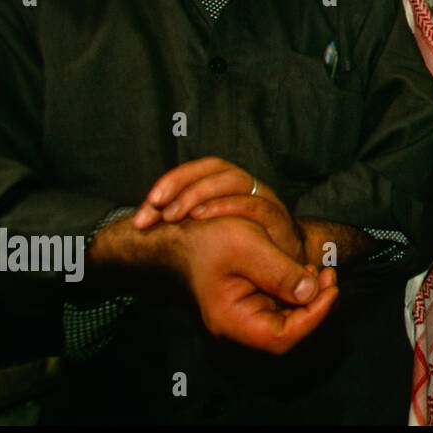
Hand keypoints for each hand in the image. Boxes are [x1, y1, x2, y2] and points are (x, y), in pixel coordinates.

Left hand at [135, 157, 303, 261]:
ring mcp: (266, 199)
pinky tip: (200, 217)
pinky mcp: (278, 219)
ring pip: (233, 181)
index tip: (148, 203)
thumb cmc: (245, 246)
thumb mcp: (212, 228)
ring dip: (198, 195)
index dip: (174, 179)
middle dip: (181, 185)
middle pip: (216, 169)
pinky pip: (253, 204)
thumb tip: (145, 217)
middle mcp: (251, 186)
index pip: (203, 167)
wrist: (287, 264)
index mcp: (233, 184)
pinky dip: (225, 206)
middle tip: (155, 207)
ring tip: (173, 215)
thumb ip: (187, 216)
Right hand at [174, 216, 338, 354]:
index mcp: (230, 319)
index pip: (280, 338)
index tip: (331, 289)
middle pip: (287, 331)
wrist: (178, 232)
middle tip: (330, 275)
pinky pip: (278, 306)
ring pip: (286, 319)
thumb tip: (312, 292)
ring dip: (309, 299)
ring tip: (321, 272)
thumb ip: (280, 271)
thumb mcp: (247, 245)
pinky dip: (296, 291)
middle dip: (315, 306)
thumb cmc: (206, 237)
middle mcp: (235, 324)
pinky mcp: (246, 303)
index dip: (313, 318)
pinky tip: (304, 271)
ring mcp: (240, 315)